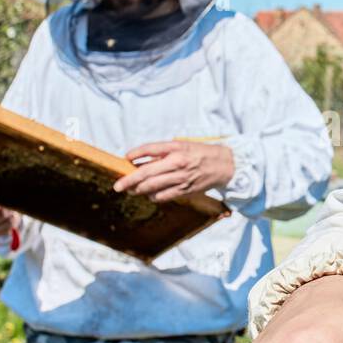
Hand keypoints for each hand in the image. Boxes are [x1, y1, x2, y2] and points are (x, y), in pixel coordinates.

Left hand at [113, 140, 234, 202]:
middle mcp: (178, 163)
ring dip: (138, 190)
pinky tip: (149, 194)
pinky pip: (164, 196)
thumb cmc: (200, 153)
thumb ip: (163, 153)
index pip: (151, 148)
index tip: (126, 157)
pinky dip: (153, 196)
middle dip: (129, 180)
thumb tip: (141, 161)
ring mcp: (181, 178)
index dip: (136, 153)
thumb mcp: (183, 146)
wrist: (224, 165)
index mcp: (176, 148)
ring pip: (153, 187)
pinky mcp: (185, 190)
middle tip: (118, 186)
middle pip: (147, 173)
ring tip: (130, 190)